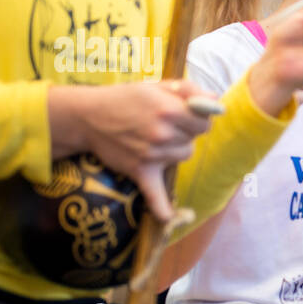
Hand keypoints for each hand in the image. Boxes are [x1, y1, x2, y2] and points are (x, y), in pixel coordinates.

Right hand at [50, 79, 218, 221]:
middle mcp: (163, 134)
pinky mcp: (141, 171)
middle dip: (183, 134)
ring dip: (173, 151)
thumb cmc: (124, 98)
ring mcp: (152, 155)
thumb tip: (215, 99)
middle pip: (193, 141)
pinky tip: (169, 218)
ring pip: (182, 157)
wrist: (87, 117)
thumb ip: (189, 90)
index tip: (185, 117)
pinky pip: (155, 195)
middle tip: (160, 126)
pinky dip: (161, 208)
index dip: (197, 120)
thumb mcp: (156, 85)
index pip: (204, 124)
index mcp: (170, 110)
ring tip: (152, 140)